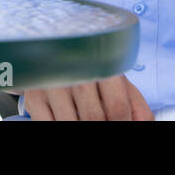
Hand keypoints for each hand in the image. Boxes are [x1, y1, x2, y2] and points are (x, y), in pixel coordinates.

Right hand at [21, 76, 153, 120]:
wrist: (57, 47)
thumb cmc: (93, 71)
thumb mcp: (119, 82)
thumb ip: (137, 107)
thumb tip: (140, 125)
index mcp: (101, 63)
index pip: (117, 106)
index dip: (123, 124)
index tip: (120, 124)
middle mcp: (74, 69)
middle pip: (93, 117)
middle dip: (103, 127)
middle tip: (104, 122)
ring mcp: (51, 82)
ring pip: (71, 123)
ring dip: (80, 126)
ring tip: (85, 119)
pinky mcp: (34, 96)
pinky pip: (48, 124)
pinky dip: (60, 126)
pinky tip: (70, 119)